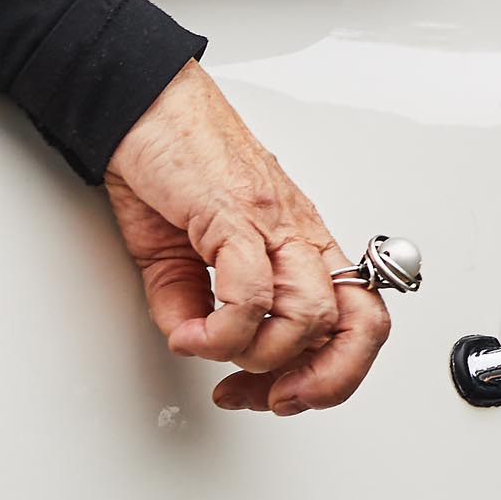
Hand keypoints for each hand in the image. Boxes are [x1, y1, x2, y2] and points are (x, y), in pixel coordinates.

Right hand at [101, 62, 388, 412]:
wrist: (141, 102)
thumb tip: (197, 344)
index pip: (359, 319)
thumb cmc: (171, 161)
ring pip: (311, 315)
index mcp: (299, 245)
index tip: (285, 396)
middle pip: (358, 325)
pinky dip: (221, 329)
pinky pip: (251, 290)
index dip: (335, 374)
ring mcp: (273, 222)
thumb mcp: (179, 254)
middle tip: (273, 397)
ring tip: (214, 352)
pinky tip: (192, 332)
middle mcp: (298, 234)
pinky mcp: (235, 212)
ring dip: (261, 355)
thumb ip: (190, 305)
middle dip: (321, 381)